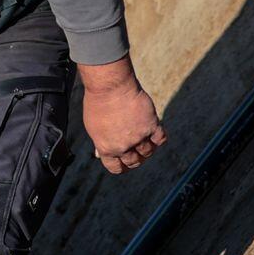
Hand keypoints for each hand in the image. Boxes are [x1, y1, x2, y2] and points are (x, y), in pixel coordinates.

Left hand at [79, 57, 165, 173]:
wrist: (110, 86)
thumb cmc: (98, 103)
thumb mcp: (92, 127)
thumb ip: (100, 142)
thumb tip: (100, 154)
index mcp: (106, 148)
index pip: (116, 168)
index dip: (121, 166)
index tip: (124, 162)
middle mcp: (123, 146)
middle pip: (135, 161)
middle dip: (136, 158)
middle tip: (136, 150)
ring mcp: (138, 137)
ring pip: (148, 151)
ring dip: (147, 148)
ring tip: (144, 138)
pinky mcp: (151, 125)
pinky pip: (160, 139)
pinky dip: (158, 138)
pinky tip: (154, 131)